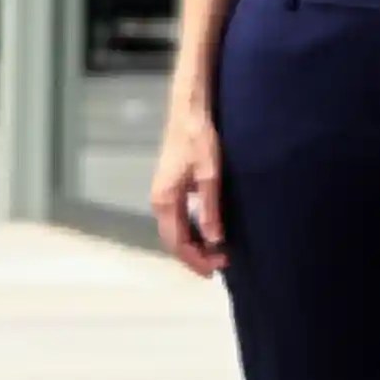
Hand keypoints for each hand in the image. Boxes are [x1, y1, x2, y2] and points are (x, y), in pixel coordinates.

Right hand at [150, 106, 227, 277]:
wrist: (188, 112)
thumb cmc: (199, 139)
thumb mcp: (209, 174)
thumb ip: (210, 208)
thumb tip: (215, 240)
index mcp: (165, 200)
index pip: (177, 242)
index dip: (196, 259)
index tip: (218, 268)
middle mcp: (158, 201)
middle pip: (173, 241)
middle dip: (195, 257)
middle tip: (221, 264)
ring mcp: (162, 195)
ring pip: (174, 231)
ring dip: (193, 245)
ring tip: (216, 253)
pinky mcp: (169, 188)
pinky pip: (177, 219)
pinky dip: (191, 231)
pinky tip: (208, 233)